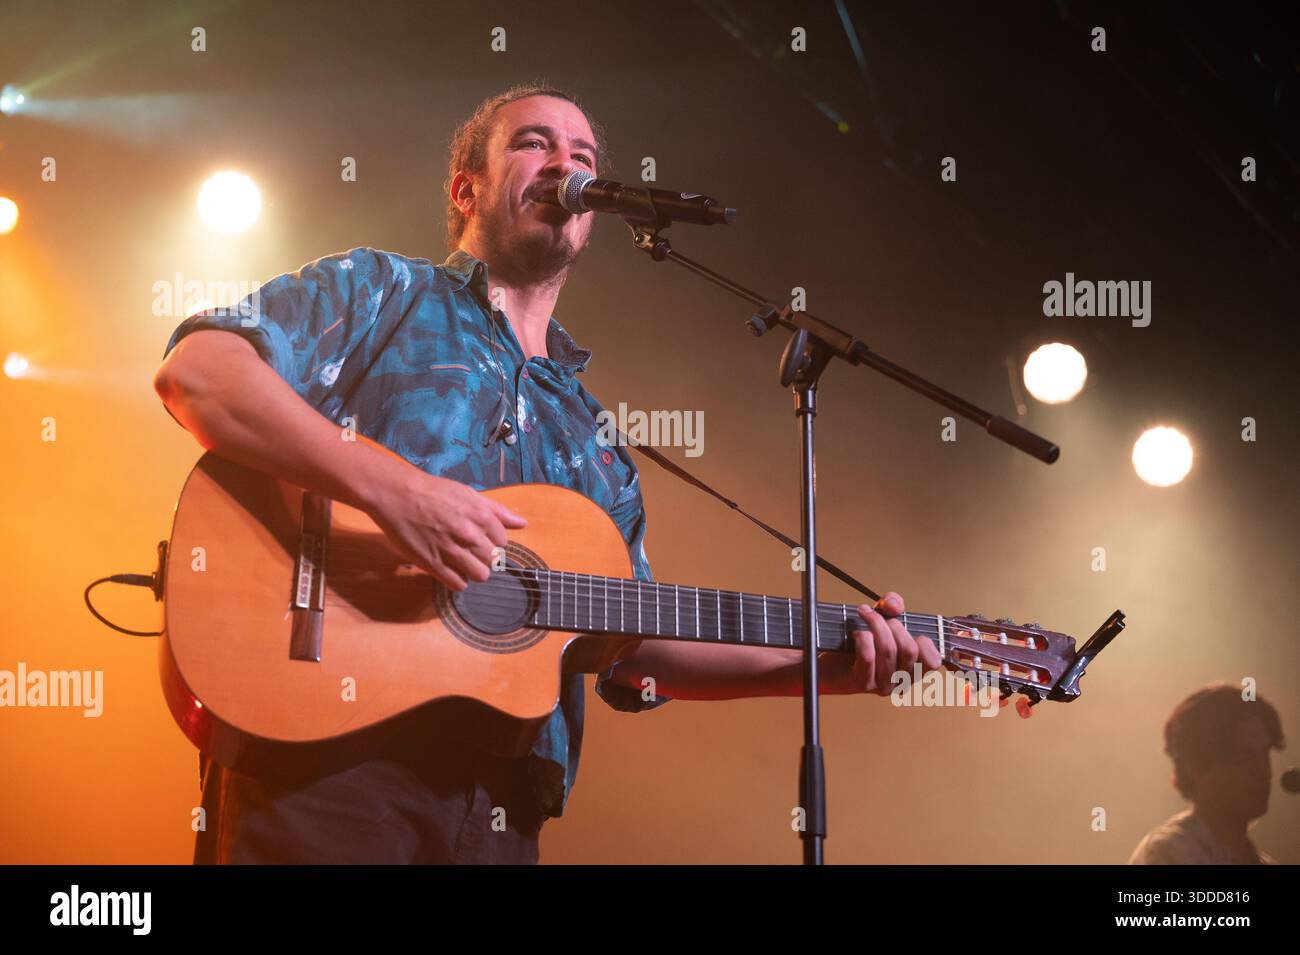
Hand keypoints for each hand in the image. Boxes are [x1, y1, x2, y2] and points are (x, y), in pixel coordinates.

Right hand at [365, 468, 525, 590]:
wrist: (398, 495)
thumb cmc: (434, 492)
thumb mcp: (469, 494)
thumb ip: (497, 511)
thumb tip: (523, 524)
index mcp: (482, 517)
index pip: (503, 542)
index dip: (492, 541)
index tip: (479, 537)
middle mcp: (470, 536)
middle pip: (494, 560)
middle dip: (485, 557)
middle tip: (469, 549)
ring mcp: (452, 551)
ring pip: (481, 576)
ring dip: (474, 571)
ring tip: (462, 561)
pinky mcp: (434, 564)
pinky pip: (458, 585)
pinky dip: (458, 580)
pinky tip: (450, 569)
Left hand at [832, 592, 942, 695]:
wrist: (829, 663)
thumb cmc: (860, 641)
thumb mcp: (882, 618)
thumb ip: (893, 605)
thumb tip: (894, 605)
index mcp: (913, 670)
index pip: (933, 662)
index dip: (924, 641)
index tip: (906, 628)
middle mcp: (901, 681)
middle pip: (909, 649)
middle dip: (893, 625)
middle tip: (877, 616)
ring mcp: (883, 684)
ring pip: (888, 650)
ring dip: (875, 625)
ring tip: (864, 615)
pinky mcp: (863, 683)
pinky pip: (869, 656)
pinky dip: (863, 638)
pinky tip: (857, 634)